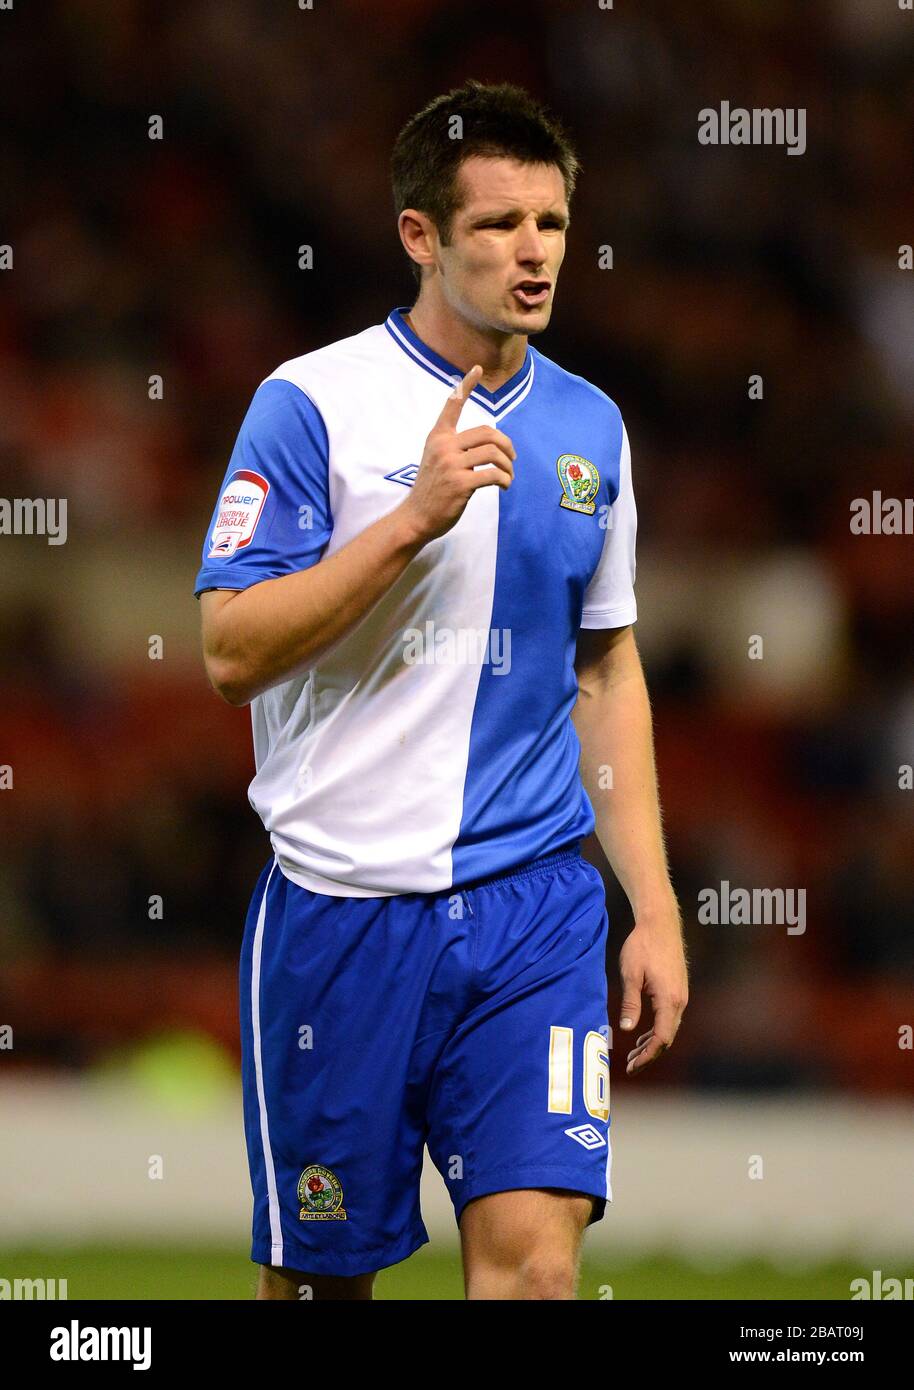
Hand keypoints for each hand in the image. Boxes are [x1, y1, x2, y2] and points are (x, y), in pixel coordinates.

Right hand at [399, 364, 516, 543]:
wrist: (416, 517)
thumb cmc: (431, 489)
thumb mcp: (436, 459)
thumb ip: (454, 447)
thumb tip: (487, 445)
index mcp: (438, 437)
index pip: (452, 405)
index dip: (466, 386)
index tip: (477, 368)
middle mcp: (444, 446)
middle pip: (487, 432)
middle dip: (506, 444)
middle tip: (511, 458)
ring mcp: (451, 464)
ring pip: (494, 453)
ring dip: (508, 466)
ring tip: (508, 476)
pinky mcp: (461, 483)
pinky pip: (494, 474)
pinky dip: (505, 480)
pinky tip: (504, 485)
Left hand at [618, 904, 688, 1075]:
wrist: (660, 923)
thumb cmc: (642, 945)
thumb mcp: (631, 974)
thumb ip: (630, 1002)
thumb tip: (627, 1029)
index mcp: (669, 999)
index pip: (661, 1038)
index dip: (647, 1055)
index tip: (632, 1066)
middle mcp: (680, 1000)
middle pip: (667, 1038)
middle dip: (649, 1054)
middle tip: (630, 1066)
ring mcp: (681, 995)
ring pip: (669, 1029)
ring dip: (652, 1043)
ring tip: (633, 1054)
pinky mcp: (677, 990)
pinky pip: (669, 1018)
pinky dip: (656, 1030)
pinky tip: (642, 1034)